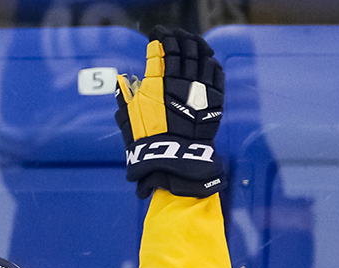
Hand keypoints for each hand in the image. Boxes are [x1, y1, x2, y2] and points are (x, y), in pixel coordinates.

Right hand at [115, 26, 225, 199]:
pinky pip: (216, 74)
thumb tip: (121, 83)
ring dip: (197, 46)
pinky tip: (208, 61)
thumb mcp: (128, 120)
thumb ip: (125, 97)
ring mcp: (198, 90)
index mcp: (156, 83)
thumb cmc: (147, 143)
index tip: (157, 36)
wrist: (175, 161)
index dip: (159, 38)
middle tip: (175, 36)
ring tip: (193, 43)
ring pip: (201, 56)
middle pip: (182, 48)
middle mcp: (179, 82)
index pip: (160, 50)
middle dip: (178, 38)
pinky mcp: (213, 100)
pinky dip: (212, 64)